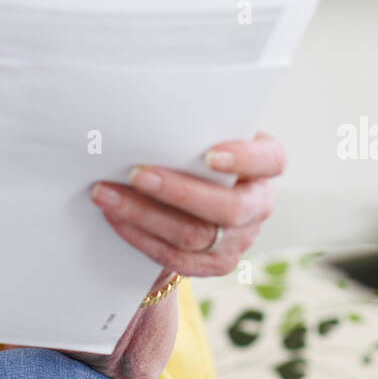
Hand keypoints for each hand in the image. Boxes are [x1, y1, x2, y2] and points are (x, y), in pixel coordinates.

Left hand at [89, 131, 283, 276]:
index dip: (245, 159)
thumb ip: (191, 130)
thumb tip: (147, 114)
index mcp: (263, 166)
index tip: (209, 155)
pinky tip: (114, 216)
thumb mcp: (202, 136)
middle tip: (134, 173)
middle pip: (228, 208)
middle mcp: (259, 205)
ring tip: (106, 194)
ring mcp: (239, 239)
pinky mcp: (215, 264)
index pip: (271, 160)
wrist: (188, 200)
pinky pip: (176, 258)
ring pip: (194, 235)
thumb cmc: (192, 152)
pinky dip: (140, 236)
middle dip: (177, 191)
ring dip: (143, 214)